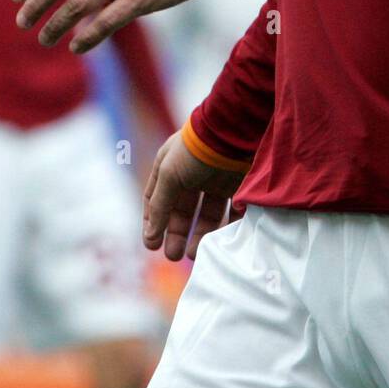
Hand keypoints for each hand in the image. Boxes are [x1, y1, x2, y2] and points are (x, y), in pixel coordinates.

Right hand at [143, 130, 245, 260]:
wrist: (235, 131)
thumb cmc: (196, 150)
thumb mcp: (169, 175)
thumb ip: (159, 206)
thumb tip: (150, 236)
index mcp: (171, 166)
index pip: (156, 198)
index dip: (153, 221)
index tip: (152, 245)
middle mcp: (192, 173)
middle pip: (182, 209)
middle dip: (177, 232)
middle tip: (174, 256)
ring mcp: (216, 179)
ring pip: (207, 213)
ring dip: (200, 234)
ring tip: (194, 254)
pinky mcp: (238, 184)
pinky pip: (232, 211)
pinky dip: (226, 226)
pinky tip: (219, 241)